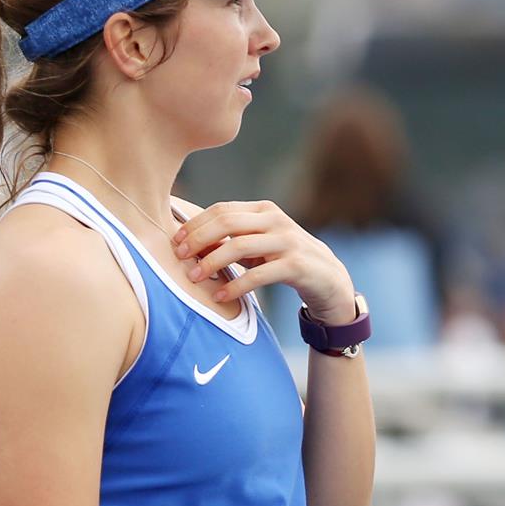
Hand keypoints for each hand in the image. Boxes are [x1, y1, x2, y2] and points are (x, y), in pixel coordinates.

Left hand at [173, 201, 355, 320]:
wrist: (329, 279)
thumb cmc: (284, 261)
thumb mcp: (258, 247)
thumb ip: (230, 241)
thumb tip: (188, 244)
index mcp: (264, 210)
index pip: (221, 210)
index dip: (195, 224)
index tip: (175, 241)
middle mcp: (275, 220)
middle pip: (226, 222)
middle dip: (198, 239)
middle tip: (180, 258)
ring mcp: (287, 242)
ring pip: (239, 245)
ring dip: (212, 263)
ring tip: (195, 278)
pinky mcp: (296, 266)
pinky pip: (258, 274)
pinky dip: (235, 286)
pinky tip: (220, 295)